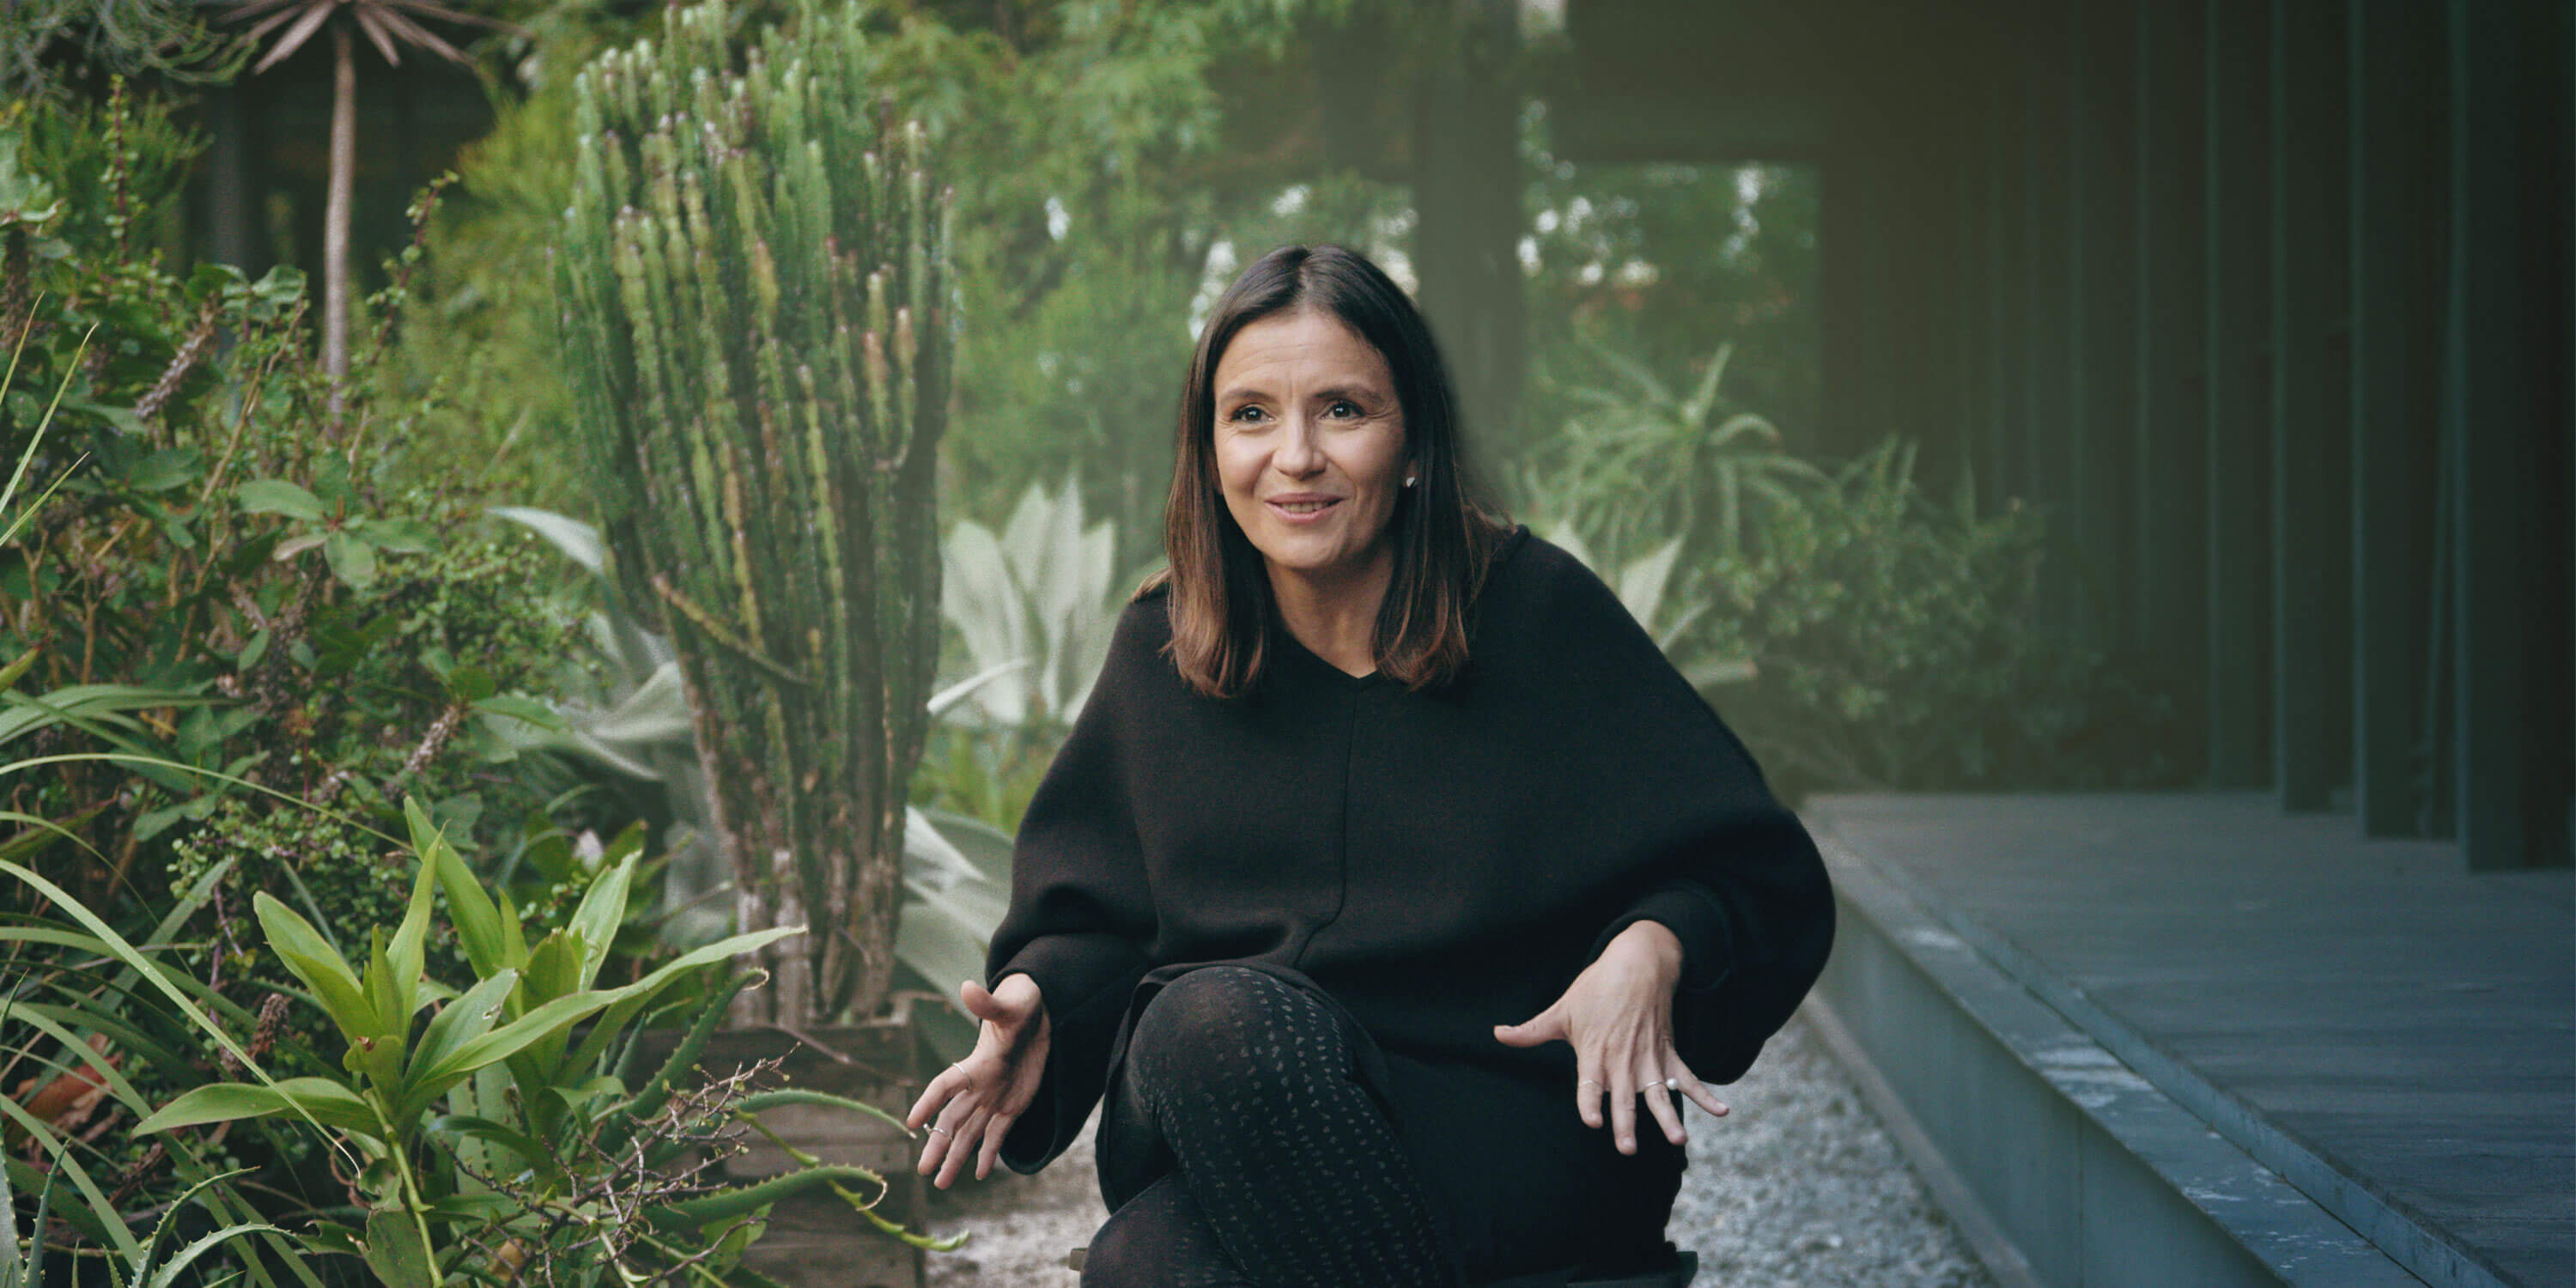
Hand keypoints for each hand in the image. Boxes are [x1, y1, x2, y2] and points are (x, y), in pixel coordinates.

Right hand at [902, 973, 1050, 1187]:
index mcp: (974, 1064)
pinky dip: (988, 1154)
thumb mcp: (1008, 1006)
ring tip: (941, 1184)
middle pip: (953, 1120)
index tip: (912, 1123)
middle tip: (923, 1171)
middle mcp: (979, 1086)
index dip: (929, 1102)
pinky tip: (977, 1174)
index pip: (945, 1085)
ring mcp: (994, 1099)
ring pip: (970, 1134)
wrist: (1036, 1014)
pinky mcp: (1012, 1106)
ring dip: (955, 1157)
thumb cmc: (1019, 1005)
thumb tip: (968, 988)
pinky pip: (997, 1134)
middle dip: (938, 1144)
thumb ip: (987, 1004)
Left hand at [1491, 920, 1728, 1154]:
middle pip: (1624, 1096)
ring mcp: (1649, 1058)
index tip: (1594, 1122)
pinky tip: (1723, 1112)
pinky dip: (1706, 1095)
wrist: (1637, 963)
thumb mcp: (1561, 1009)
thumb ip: (1531, 1031)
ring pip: (1660, 1094)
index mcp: (1594, 1052)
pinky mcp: (1669, 1053)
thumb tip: (1498, 1034)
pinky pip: (1689, 1078)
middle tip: (1627, 1148)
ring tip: (1678, 1140)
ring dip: (1669, 1117)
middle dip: (1627, 1122)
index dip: (1591, 1103)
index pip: (1590, 1085)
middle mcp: (1623, 1060)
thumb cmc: (1595, 989)